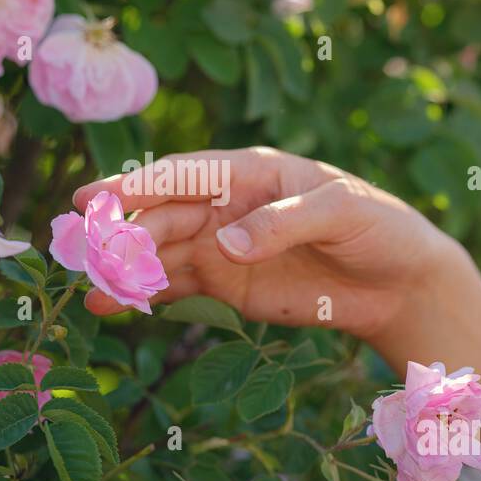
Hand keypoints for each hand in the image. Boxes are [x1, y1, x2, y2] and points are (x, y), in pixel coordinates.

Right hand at [72, 146, 480, 419]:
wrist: (399, 281)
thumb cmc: (377, 228)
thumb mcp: (342, 213)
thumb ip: (284, 223)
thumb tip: (225, 243)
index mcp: (250, 173)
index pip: (184, 175)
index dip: (137, 185)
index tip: (94, 197)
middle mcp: (225, 205)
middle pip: (160, 217)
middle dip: (120, 233)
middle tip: (82, 255)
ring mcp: (221, 246)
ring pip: (158, 253)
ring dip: (121, 268)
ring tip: (86, 288)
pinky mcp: (226, 284)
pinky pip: (174, 286)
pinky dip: (141, 296)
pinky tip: (107, 308)